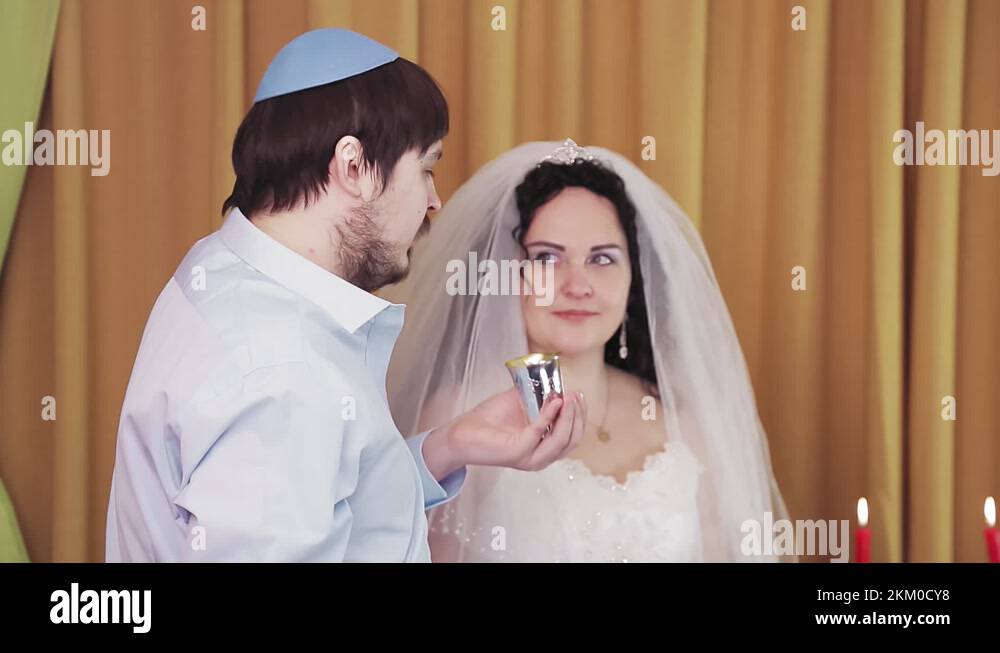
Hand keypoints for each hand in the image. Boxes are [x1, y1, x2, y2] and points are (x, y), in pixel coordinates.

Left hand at [423, 389, 585, 477]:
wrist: (463, 432)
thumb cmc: (490, 420)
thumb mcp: (521, 404)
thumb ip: (540, 398)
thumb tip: (558, 385)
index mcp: (544, 448)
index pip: (573, 437)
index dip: (580, 416)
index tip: (579, 395)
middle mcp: (540, 457)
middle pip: (572, 440)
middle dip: (578, 416)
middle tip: (575, 395)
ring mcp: (530, 458)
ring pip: (561, 441)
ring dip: (568, 416)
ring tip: (567, 396)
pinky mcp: (518, 453)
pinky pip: (540, 432)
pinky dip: (549, 415)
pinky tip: (553, 401)